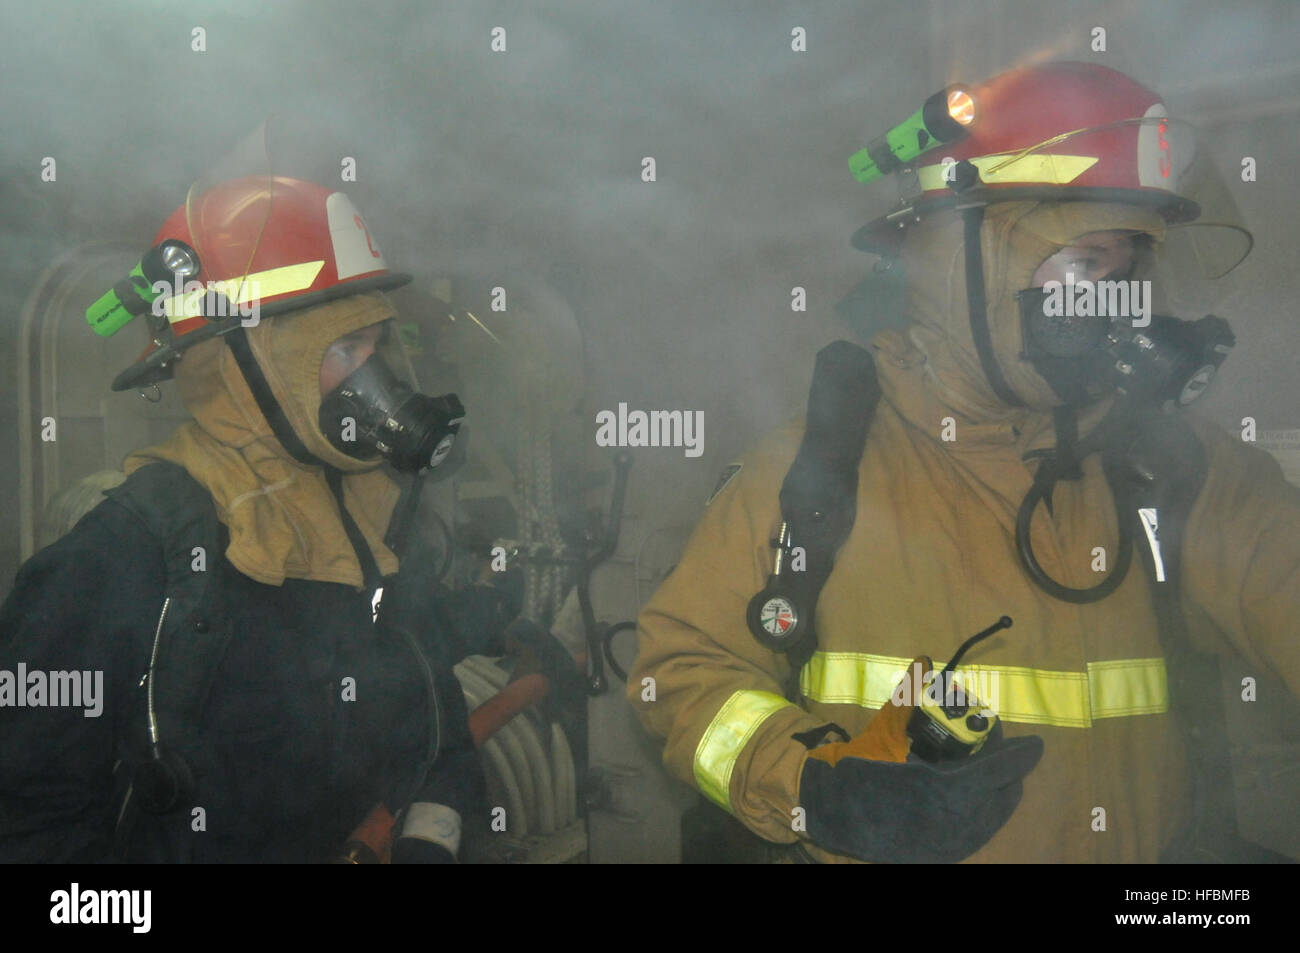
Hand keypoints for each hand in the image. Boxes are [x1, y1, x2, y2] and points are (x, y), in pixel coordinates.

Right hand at [798, 656, 1042, 862]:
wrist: (827, 806)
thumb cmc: (860, 764)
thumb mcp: (886, 728)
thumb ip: (912, 694)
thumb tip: (925, 659)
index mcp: (946, 791)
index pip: (998, 771)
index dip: (1020, 755)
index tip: (1035, 743)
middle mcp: (954, 824)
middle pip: (1001, 795)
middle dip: (1005, 770)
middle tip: (997, 748)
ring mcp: (947, 844)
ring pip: (990, 817)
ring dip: (995, 792)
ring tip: (987, 770)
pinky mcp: (938, 853)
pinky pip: (974, 832)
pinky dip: (979, 812)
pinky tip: (970, 796)